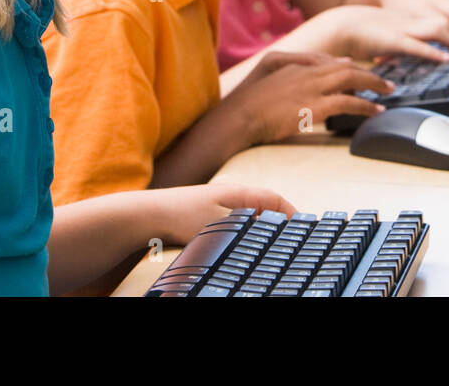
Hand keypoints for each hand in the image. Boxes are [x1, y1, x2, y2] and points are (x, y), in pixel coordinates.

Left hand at [151, 183, 296, 245]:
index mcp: (239, 194)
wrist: (143, 218)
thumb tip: (270, 237)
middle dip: (279, 227)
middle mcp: (230, 200)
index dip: (293, 214)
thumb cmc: (180, 216)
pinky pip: (232, 233)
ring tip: (269, 252)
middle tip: (292, 244)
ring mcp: (217, 211)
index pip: (275, 200)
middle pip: (264, 212)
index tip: (305, 229)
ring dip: (259, 235)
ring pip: (248, 224)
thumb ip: (247, 230)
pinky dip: (241, 242)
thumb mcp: (221, 226)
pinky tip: (240, 255)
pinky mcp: (204, 224)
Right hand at [227, 49, 392, 142]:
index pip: (327, 61)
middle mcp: (305, 71)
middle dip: (367, 73)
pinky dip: (365, 105)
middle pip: (345, 67)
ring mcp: (312, 87)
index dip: (346, 66)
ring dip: (373, 84)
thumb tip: (311, 71)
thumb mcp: (264, 74)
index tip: (359, 71)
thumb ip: (288, 68)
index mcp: (292, 62)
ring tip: (387, 92)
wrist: (238, 117)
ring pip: (351, 79)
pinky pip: (348, 102)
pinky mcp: (316, 106)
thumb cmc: (246, 102)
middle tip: (384, 82)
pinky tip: (375, 110)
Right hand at [324, 4, 448, 59]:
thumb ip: (404, 40)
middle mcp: (409, 21)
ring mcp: (402, 29)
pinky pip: (417, 45)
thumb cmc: (363, 32)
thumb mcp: (389, 33)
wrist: (342, 25)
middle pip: (444, 22)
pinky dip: (434, 51)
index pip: (440, 19)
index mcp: (409, 19)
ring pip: (437, 30)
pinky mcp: (393, 40)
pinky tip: (445, 59)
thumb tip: (416, 51)